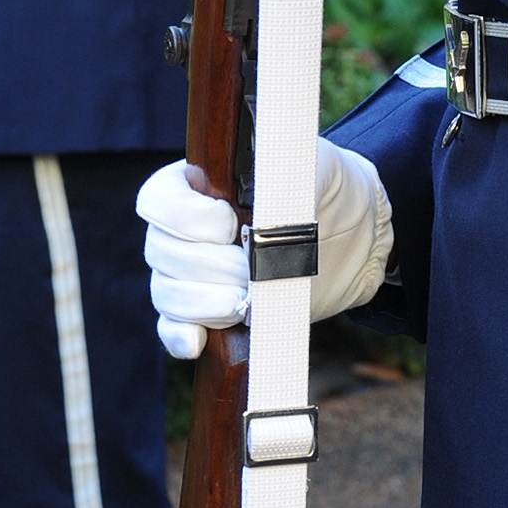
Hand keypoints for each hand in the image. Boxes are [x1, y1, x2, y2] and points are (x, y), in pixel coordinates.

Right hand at [137, 140, 393, 358]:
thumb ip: (285, 174)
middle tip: (249, 270)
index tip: (227, 223)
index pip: (158, 199)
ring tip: (245, 302)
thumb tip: (262, 198)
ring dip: (202, 303)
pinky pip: (173, 329)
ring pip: (166, 291)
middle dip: (207, 265)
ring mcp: (190, 273)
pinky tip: (197, 342)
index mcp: (197, 182)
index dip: (185, 216)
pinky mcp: (208, 314)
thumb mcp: (311, 166)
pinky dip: (180, 337)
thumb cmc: (321, 186)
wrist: (349, 232)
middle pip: (161, 250)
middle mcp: (184, 228)